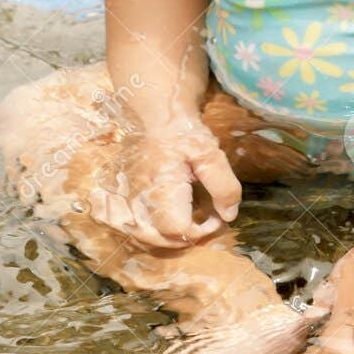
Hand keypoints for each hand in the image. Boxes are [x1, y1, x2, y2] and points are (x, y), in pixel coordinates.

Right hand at [87, 119, 240, 249]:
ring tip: (188, 225)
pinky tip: (168, 221)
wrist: (155, 114)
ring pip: (143, 234)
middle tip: (204, 225)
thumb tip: (228, 216)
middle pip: (159, 238)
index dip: (202, 231)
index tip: (216, 218)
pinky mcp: (126, 196)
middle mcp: (140, 197)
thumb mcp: (210, 154)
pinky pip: (134, 223)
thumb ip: (223, 186)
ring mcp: (129, 198)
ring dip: (166, 238)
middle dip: (185, 239)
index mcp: (162, 189)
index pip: (179, 229)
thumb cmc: (183, 132)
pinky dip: (151, 230)